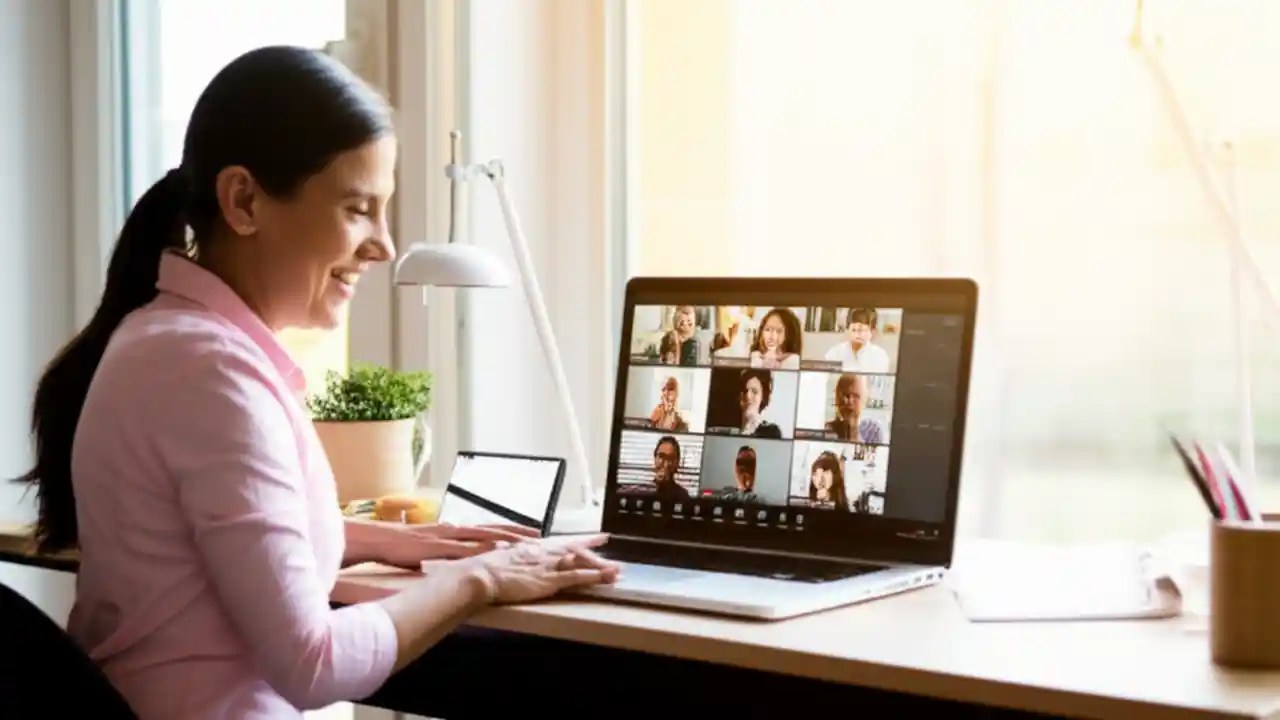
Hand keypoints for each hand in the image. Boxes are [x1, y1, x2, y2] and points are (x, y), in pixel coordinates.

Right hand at [345, 518, 538, 568]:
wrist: (377, 540)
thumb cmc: (399, 546)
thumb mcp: (427, 548)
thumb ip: (442, 552)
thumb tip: (453, 561)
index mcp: (452, 530)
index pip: (485, 528)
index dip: (507, 530)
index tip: (526, 533)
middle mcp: (453, 530)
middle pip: (491, 529)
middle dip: (515, 532)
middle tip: (539, 535)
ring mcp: (447, 537)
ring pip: (483, 537)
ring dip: (506, 539)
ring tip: (527, 543)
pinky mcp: (438, 547)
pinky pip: (465, 549)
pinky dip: (483, 549)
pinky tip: (497, 552)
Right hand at [441, 534, 619, 604]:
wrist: (482, 574)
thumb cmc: (487, 567)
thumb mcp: (501, 556)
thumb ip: (510, 554)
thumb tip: (504, 551)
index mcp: (534, 547)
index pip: (561, 541)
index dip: (579, 539)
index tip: (594, 535)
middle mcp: (545, 553)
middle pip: (575, 548)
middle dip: (593, 547)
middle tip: (608, 544)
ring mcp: (549, 565)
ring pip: (581, 562)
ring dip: (601, 566)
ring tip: (618, 570)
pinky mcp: (550, 580)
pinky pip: (578, 577)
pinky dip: (594, 577)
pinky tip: (607, 577)